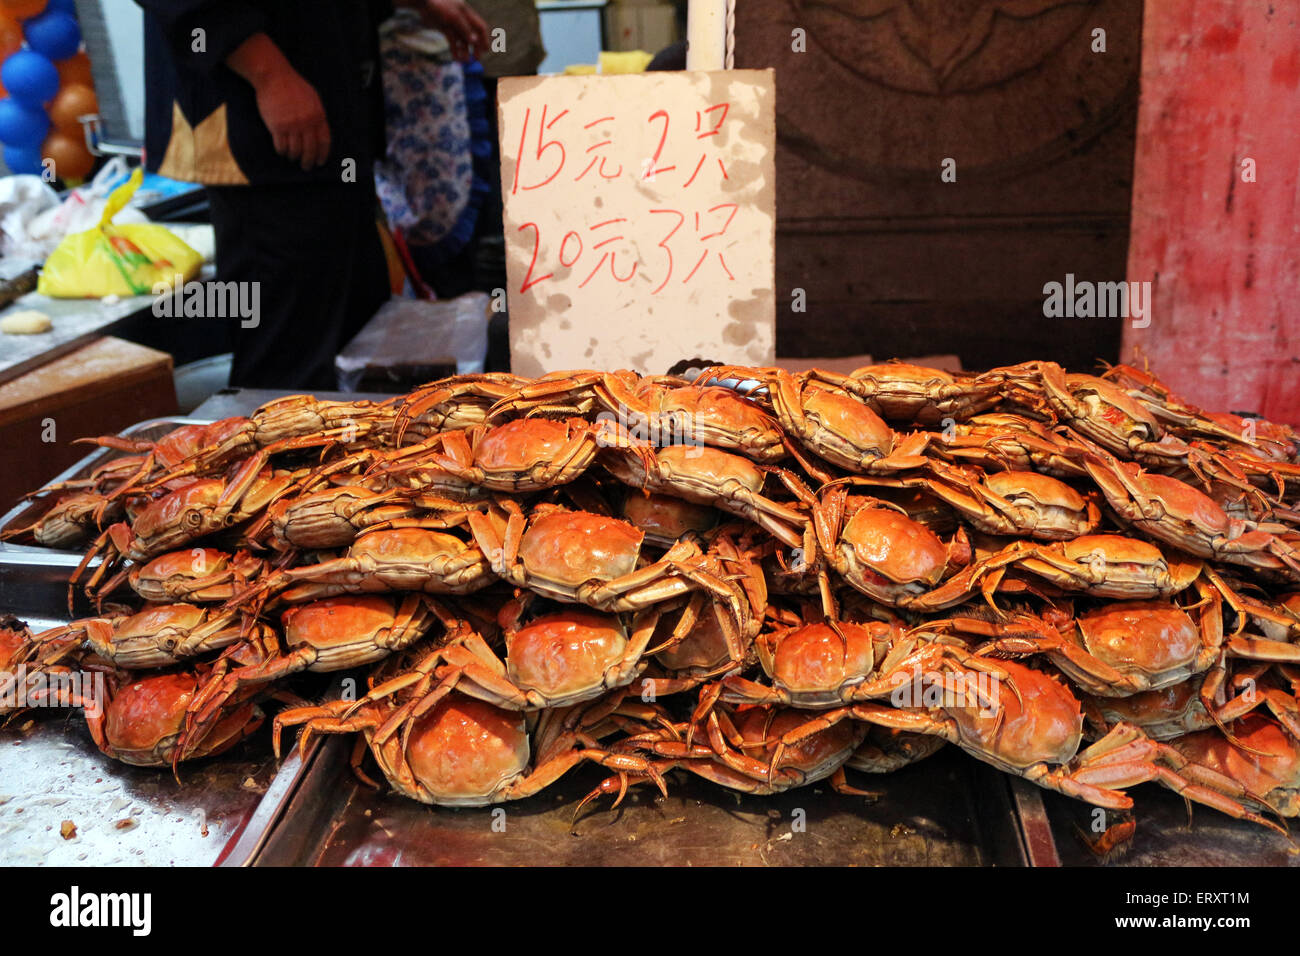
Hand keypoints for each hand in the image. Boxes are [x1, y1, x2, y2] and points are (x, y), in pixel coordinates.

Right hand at [227, 34, 331, 170]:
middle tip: (306, 167)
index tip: (320, 162)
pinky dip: (282, 151)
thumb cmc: (292, 85)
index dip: (322, 154)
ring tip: (292, 158)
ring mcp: (292, 125)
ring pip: (295, 150)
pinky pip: (281, 146)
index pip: (324, 141)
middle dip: (309, 161)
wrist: (274, 76)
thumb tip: (319, 131)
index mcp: (318, 115)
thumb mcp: (313, 98)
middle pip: (311, 149)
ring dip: (294, 157)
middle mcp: (307, 122)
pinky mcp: (277, 126)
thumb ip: (317, 115)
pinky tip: (282, 152)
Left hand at [413, 0, 490, 61]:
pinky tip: (456, 58)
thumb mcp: (453, 17)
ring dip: (464, 51)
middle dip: (475, 48)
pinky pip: (452, 41)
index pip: (480, 27)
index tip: (485, 51)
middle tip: (475, 59)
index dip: (484, 38)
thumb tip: (475, 41)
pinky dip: (454, 49)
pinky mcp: (444, 28)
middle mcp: (462, 19)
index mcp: (467, 14)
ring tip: (464, 61)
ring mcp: (453, 24)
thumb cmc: (439, 5)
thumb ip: (465, 29)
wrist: (422, 2)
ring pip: (462, 40)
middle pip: (472, 35)